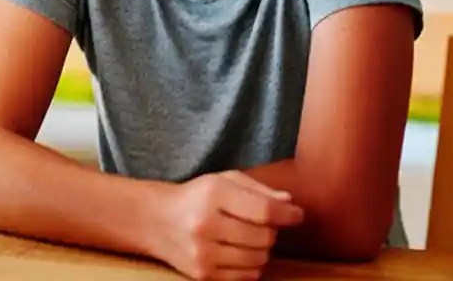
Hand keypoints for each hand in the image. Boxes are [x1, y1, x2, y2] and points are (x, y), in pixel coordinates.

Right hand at [154, 171, 303, 279]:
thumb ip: (258, 190)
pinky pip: (247, 276)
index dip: (288, 215)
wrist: (155, 220)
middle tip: (261, 224)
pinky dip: (251, 265)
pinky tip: (239, 252)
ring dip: (262, 249)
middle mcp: (205, 225)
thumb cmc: (197, 197)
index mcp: (212, 195)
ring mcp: (203, 253)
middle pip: (265, 238)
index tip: (296, 215)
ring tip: (248, 237)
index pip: (264, 211)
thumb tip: (290, 205)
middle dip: (271, 231)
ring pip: (259, 260)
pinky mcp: (203, 274)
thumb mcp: (223, 181)